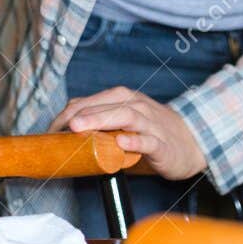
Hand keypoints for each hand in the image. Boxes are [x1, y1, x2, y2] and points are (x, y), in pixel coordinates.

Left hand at [48, 86, 206, 180]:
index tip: (51, 130)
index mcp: (122, 99)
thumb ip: (98, 123)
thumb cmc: (149, 132)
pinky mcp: (162, 144)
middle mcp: (136, 106)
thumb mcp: (122, 122)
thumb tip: (62, 133)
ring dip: (101, 120)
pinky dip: (135, 141)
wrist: (191, 142)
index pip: (91, 101)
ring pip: (126, 117)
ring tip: (81, 128)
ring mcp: (150, 124)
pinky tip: (122, 143)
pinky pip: (148, 141)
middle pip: (107, 105)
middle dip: (83, 114)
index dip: (68, 114)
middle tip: (63, 125)